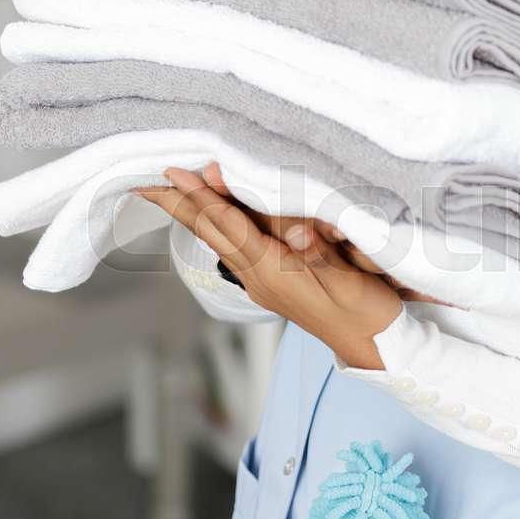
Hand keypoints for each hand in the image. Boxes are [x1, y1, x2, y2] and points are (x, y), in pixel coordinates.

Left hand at [132, 163, 400, 367]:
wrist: (374, 346)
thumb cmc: (366, 314)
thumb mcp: (350, 281)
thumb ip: (319, 254)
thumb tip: (294, 230)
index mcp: (275, 273)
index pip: (231, 227)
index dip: (203, 197)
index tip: (174, 172)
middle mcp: (260, 277)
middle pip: (211, 233)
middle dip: (178, 205)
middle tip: (145, 179)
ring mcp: (263, 282)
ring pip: (219, 239)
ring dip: (193, 213)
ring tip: (169, 190)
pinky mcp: (273, 281)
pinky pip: (234, 245)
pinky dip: (216, 223)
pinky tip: (213, 214)